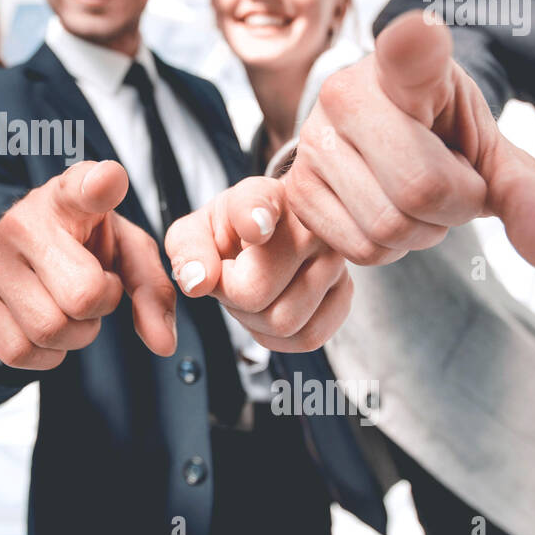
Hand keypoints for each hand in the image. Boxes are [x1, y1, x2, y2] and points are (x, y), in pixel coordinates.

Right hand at [0, 160, 177, 370]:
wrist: (23, 253)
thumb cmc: (83, 247)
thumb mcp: (126, 253)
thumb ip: (154, 291)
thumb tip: (163, 344)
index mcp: (71, 197)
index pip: (84, 186)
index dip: (99, 185)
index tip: (108, 180)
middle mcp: (24, 220)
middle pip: (83, 295)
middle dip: (100, 308)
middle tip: (94, 293)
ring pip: (49, 330)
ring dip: (75, 336)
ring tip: (70, 310)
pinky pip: (19, 352)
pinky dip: (46, 355)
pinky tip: (49, 330)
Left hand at [165, 176, 351, 351]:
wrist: (272, 230)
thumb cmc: (232, 231)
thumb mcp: (197, 231)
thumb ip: (188, 250)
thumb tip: (197, 282)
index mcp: (263, 196)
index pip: (256, 205)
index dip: (253, 218)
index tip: (254, 229)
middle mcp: (307, 223)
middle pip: (256, 293)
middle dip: (230, 300)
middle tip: (232, 280)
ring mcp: (333, 256)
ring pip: (284, 322)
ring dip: (255, 322)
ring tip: (253, 292)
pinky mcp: (346, 290)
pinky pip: (309, 336)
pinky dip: (281, 338)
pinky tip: (273, 309)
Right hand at [287, 11, 534, 268]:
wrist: (375, 143)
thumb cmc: (440, 138)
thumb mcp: (490, 153)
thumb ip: (527, 197)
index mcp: (408, 68)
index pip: (409, 52)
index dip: (416, 44)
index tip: (422, 30)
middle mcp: (346, 93)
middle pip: (421, 189)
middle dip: (455, 208)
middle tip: (451, 186)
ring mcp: (312, 139)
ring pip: (387, 227)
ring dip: (421, 234)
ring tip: (416, 201)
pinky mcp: (295, 187)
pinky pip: (359, 250)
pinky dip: (389, 250)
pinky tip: (385, 215)